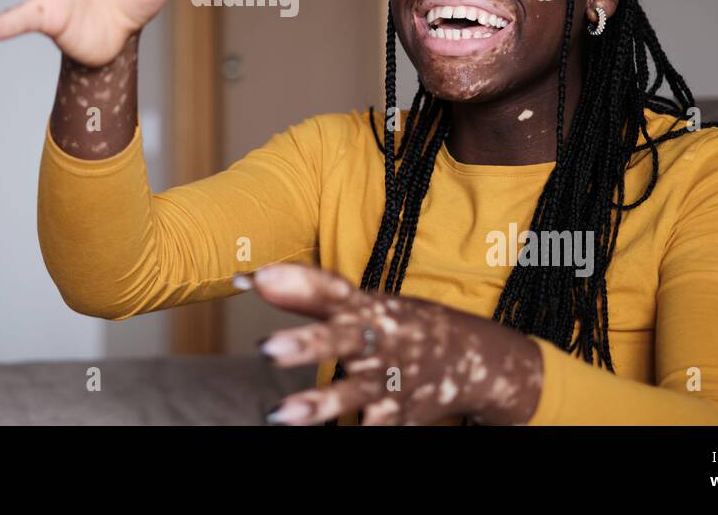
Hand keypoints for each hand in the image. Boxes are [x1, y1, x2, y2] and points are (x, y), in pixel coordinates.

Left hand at [242, 263, 543, 425]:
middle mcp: (376, 339)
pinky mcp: (399, 412)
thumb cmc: (397, 324)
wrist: (472, 356)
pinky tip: (338, 439)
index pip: (328, 288)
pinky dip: (362, 431)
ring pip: (352, 391)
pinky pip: (377, 426)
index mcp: (363, 306)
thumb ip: (303, 293)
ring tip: (278, 414)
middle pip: (340, 338)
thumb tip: (246, 278)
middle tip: (266, 348)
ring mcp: (388, 378)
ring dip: (318, 403)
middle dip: (305, 344)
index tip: (257, 279)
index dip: (294, 282)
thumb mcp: (358, 303)